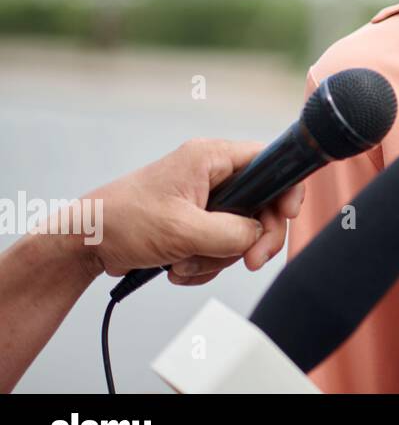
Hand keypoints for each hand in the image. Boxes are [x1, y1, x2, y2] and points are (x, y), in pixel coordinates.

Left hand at [84, 139, 303, 284]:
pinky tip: (178, 266)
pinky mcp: (197, 222)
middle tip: (250, 262)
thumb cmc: (123, 222)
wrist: (85, 244)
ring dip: (220, 256)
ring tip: (186, 262)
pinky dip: (205, 262)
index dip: (286, 187)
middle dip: (254, 238)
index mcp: (211, 158)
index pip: (270, 160)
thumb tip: (258, 237)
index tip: (287, 216)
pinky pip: (222, 245)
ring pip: (242, 230)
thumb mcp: (183, 230)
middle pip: (262, 204)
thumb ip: (232, 233)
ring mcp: (205, 199)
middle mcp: (212, 174)